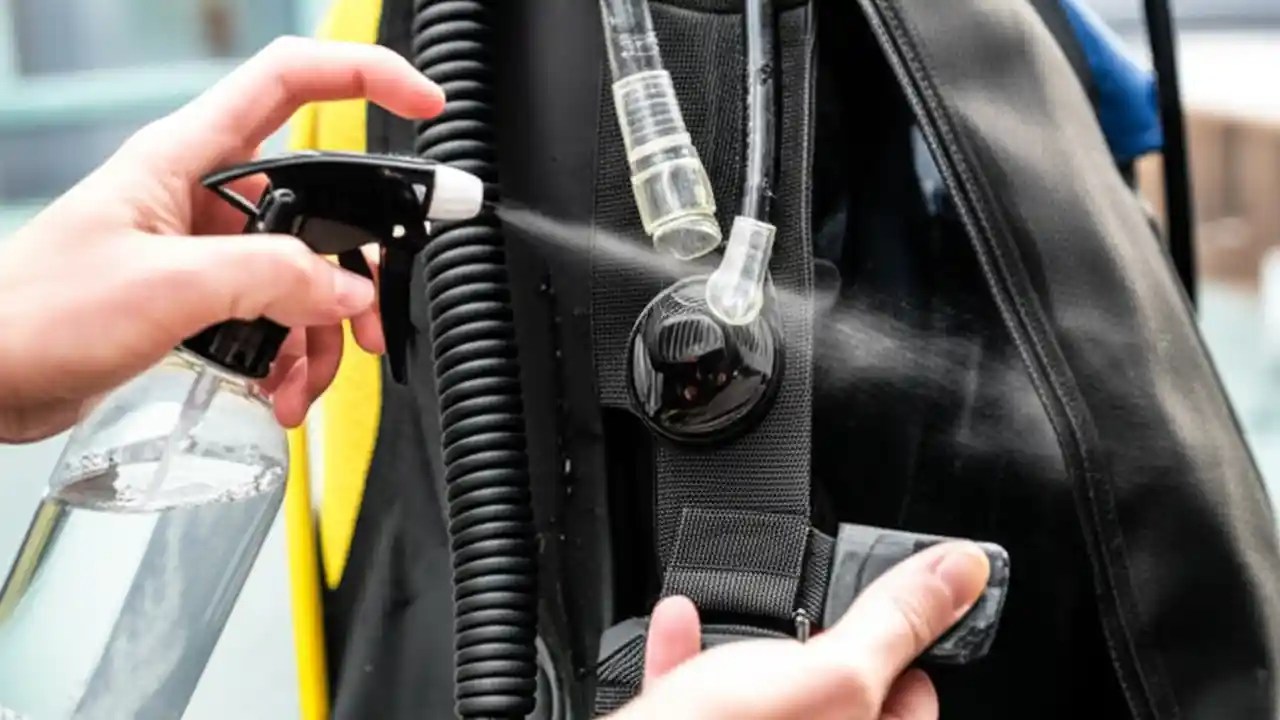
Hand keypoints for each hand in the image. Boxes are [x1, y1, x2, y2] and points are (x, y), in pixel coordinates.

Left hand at [0, 37, 444, 442]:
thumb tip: (345, 290)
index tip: (424, 104)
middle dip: (352, 271)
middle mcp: (203, 197)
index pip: (291, 81)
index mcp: (187, 157)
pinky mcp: (201, 300)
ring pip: (303, 275)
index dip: (366, 78)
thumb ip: (271, 278)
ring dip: (317, 336)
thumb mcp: (167, 287)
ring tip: (299, 384)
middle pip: (318, 206)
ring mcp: (205, 251)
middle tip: (366, 319)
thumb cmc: (33, 315)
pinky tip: (276, 391)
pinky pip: (275, 317)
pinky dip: (289, 358)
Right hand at [615, 541, 991, 719]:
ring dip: (751, 645)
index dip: (907, 649)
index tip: (890, 608)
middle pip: (837, 694)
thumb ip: (896, 621)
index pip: (916, 702)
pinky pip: (704, 699)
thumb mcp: (833, 673)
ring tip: (744, 605)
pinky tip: (680, 625)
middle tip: (814, 610)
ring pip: (767, 695)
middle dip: (821, 644)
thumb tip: (960, 572)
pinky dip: (692, 661)